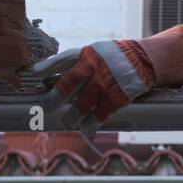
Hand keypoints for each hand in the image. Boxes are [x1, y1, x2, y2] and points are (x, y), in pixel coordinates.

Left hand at [32, 40, 157, 135]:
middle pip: (69, 83)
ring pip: (84, 103)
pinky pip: (101, 112)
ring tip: (67, 124)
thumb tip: (53, 79)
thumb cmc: (118, 57)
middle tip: (45, 108)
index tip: (35, 73)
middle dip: (55, 98)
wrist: (147, 59)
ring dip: (73, 116)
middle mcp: (95, 65)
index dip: (49, 66)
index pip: (64, 59)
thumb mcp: (99, 53)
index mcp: (88, 53)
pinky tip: (86, 130)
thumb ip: (80, 64)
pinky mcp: (119, 94)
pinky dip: (92, 123)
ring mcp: (107, 80)